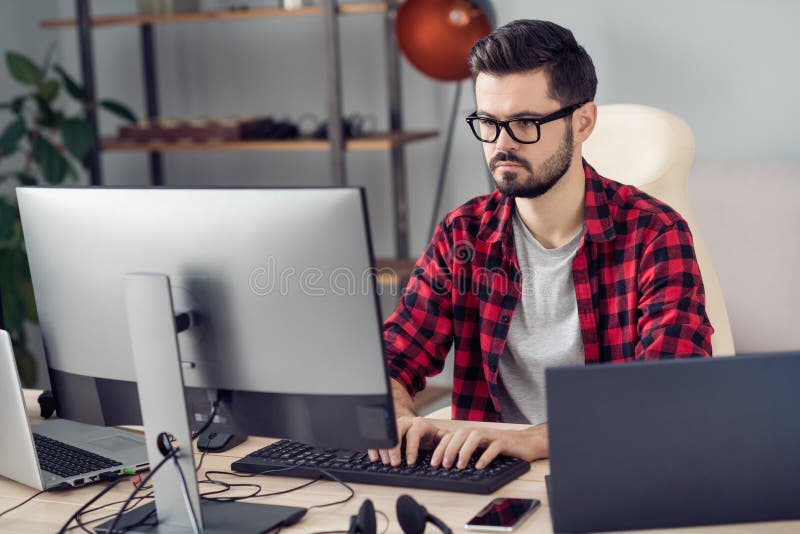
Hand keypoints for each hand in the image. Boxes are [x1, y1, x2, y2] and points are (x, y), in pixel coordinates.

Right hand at [368, 415, 445, 466]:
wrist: (418, 425)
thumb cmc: (429, 434)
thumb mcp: (438, 436)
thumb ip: (444, 439)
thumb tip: (449, 443)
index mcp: (419, 424)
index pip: (414, 434)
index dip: (411, 449)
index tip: (410, 462)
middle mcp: (406, 423)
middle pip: (397, 431)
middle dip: (394, 448)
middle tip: (393, 463)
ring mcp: (395, 425)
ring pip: (386, 433)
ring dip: (384, 448)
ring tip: (385, 461)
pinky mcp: (387, 431)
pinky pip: (379, 437)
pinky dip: (375, 447)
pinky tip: (374, 457)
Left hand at [430, 424, 547, 469]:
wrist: (525, 443)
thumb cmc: (499, 447)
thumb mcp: (479, 449)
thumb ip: (466, 452)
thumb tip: (447, 464)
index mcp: (471, 433)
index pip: (451, 437)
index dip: (440, 448)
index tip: (433, 463)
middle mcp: (480, 431)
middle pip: (460, 435)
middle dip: (449, 449)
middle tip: (444, 465)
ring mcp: (492, 435)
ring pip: (475, 437)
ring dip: (465, 451)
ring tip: (459, 466)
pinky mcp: (505, 442)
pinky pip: (493, 447)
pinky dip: (485, 456)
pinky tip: (479, 466)